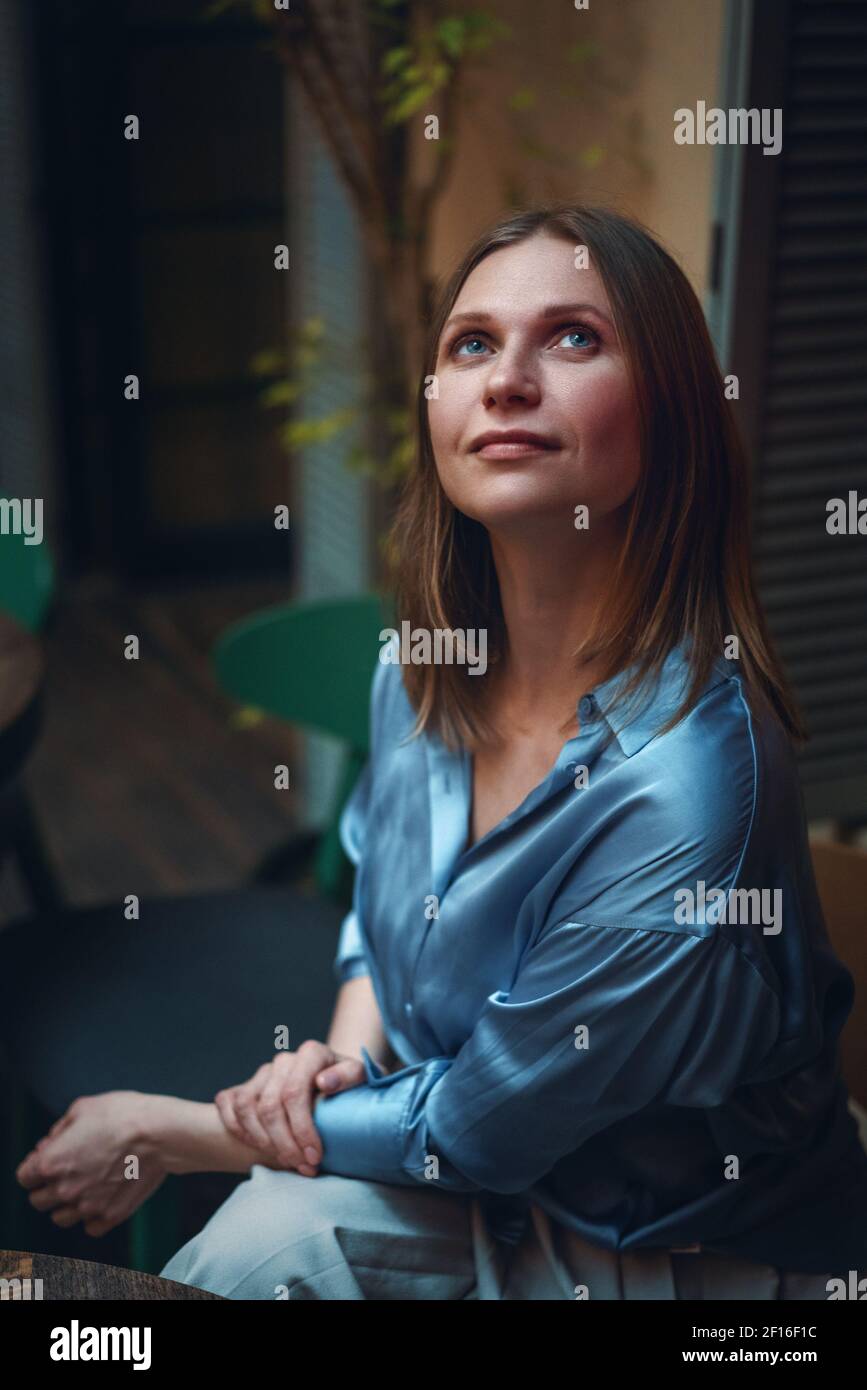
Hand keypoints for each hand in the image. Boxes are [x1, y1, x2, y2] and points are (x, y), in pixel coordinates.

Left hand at [15, 1091, 166, 1236]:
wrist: (159, 1133)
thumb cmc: (122, 1114)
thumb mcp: (83, 1108)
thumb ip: (58, 1131)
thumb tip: (49, 1145)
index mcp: (52, 1163)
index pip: (25, 1177)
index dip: (34, 1166)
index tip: (48, 1159)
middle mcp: (65, 1190)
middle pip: (38, 1201)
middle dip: (47, 1186)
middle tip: (67, 1171)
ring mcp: (88, 1207)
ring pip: (61, 1218)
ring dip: (67, 1204)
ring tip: (85, 1185)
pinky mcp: (110, 1216)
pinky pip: (90, 1227)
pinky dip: (92, 1216)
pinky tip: (102, 1197)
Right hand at [214, 1040, 365, 1173]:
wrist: (339, 1091)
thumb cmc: (353, 1090)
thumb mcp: (364, 1080)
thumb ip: (350, 1077)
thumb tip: (325, 1083)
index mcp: (312, 1053)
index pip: (294, 1093)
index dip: (301, 1129)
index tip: (315, 1156)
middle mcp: (285, 1061)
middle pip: (269, 1106)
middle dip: (284, 1144)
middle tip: (303, 1168)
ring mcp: (262, 1073)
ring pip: (246, 1108)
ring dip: (262, 1142)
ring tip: (286, 1161)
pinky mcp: (244, 1085)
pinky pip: (229, 1106)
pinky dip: (239, 1132)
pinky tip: (260, 1149)